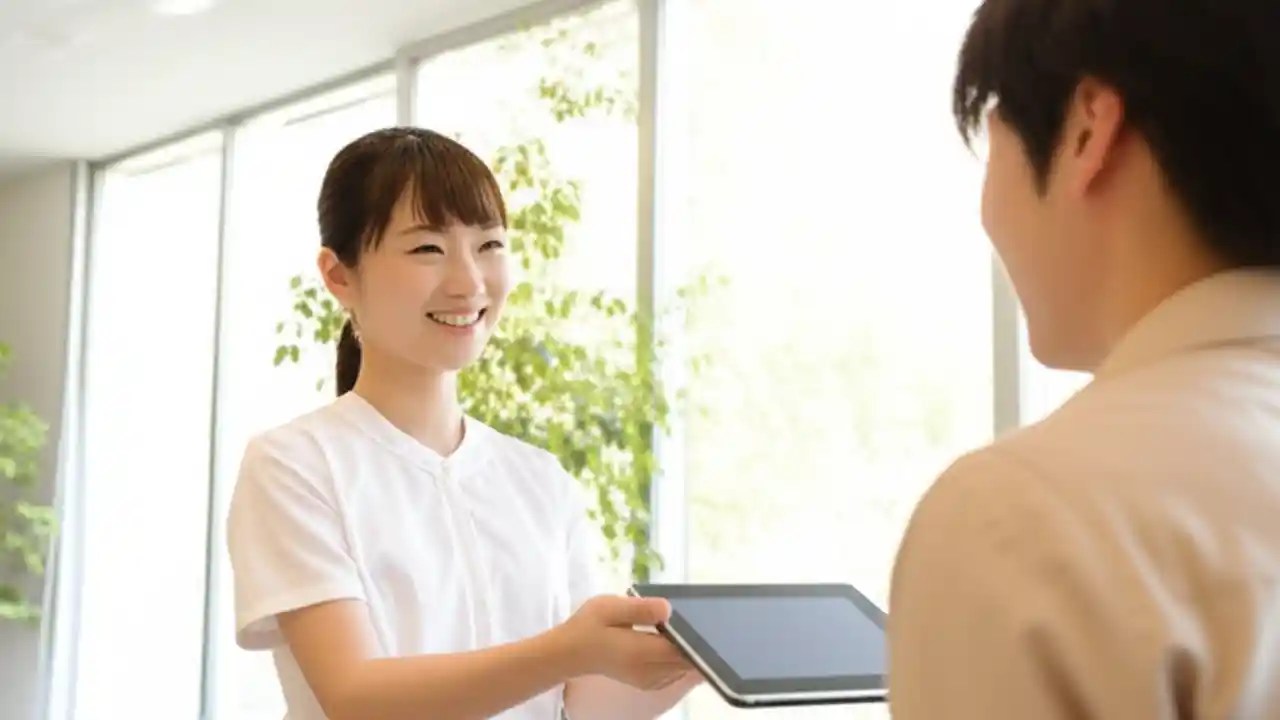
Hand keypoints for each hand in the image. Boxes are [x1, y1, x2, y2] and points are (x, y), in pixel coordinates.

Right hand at [555, 595, 693, 690]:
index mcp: (640, 652)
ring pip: (684, 668)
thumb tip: (668, 609)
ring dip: (689, 650)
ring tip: (686, 627)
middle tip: (698, 618)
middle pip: (687, 660)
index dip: (695, 635)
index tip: (703, 618)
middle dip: (696, 642)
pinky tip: (675, 640)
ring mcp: (650, 681)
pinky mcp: (649, 683)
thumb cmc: (588, 626)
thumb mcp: (609, 607)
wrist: (571, 652)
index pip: (681, 649)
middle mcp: (649, 672)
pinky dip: (680, 658)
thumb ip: (639, 608)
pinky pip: (675, 672)